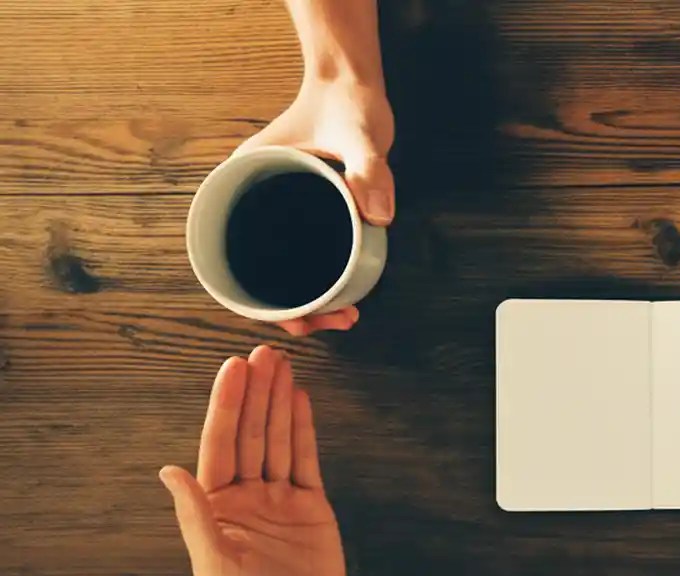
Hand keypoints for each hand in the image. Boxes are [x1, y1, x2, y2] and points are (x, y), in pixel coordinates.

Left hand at [159, 345, 345, 575]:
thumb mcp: (213, 560)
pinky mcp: (311, 503)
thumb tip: (168, 470)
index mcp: (217, 503)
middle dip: (256, 392)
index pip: (221, 444)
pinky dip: (303, 428)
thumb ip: (193, 513)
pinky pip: (306, 458)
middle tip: (263, 352)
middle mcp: (247, 494)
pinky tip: (300, 399)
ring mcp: (280, 496)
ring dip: (278, 401)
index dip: (226, 405)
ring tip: (282, 364)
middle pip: (251, 433)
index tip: (233, 368)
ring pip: (278, 439)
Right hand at [238, 75, 394, 336]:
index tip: (297, 321)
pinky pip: (305, 255)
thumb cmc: (345, 102)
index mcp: (243, 186)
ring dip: (310, 300)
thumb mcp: (358, 135)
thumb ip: (370, 169)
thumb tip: (380, 215)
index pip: (232, 261)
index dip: (260, 304)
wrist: (352, 82)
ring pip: (284, 270)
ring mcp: (279, 210)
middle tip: (340, 321)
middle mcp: (254, 203)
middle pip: (261, 276)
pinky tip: (348, 291)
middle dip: (296, 312)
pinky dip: (322, 278)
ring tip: (347, 314)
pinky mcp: (305, 212)